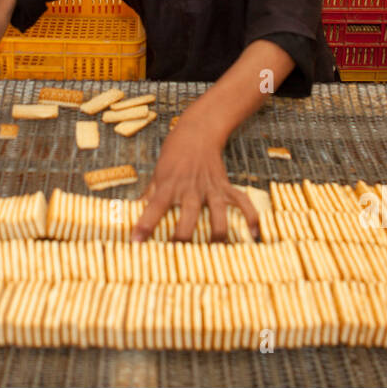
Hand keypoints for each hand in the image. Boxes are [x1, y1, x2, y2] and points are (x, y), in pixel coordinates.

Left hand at [132, 121, 259, 242]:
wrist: (198, 132)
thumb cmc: (174, 153)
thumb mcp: (157, 173)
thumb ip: (149, 195)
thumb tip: (133, 214)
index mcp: (169, 185)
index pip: (154, 206)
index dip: (145, 225)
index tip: (136, 241)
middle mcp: (190, 188)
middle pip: (188, 217)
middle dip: (183, 238)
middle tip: (177, 256)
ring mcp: (211, 188)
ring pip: (218, 214)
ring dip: (217, 234)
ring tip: (214, 254)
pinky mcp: (225, 186)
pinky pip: (242, 201)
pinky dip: (251, 217)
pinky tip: (253, 234)